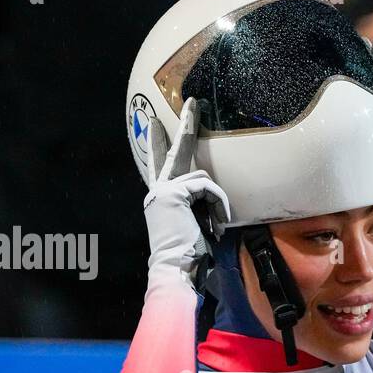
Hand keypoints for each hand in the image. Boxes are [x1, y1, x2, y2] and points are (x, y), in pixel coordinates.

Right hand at [142, 97, 230, 289]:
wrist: (176, 270)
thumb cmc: (190, 256)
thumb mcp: (194, 225)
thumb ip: (197, 206)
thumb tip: (211, 195)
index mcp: (161, 198)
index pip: (159, 166)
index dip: (157, 145)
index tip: (154, 125)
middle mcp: (158, 190)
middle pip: (175, 151)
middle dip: (186, 125)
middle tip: (193, 103)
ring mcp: (163, 189)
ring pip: (202, 177)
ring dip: (217, 202)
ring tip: (217, 226)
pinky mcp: (174, 192)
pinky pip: (208, 186)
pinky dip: (219, 204)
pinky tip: (218, 224)